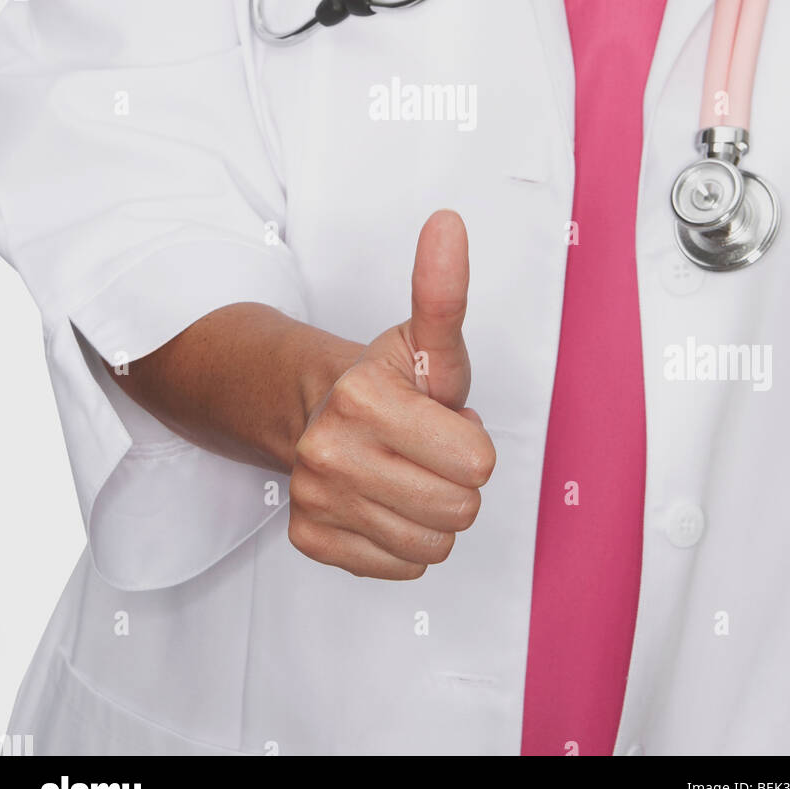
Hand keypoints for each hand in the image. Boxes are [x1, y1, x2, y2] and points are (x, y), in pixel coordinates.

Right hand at [288, 210, 495, 578]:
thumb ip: (443, 290)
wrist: (320, 410)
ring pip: (433, 546)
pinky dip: (403, 541)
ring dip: (433, 515)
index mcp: (363, 397)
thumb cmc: (392, 381)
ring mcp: (315, 498)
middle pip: (459, 510)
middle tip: (427, 450)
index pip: (478, 463)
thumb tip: (448, 221)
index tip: (442, 419)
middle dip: (457, 481)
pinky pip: (401, 567)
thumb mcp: (428, 339)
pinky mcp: (311, 540)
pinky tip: (385, 502)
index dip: (471, 441)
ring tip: (408, 474)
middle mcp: (329, 450)